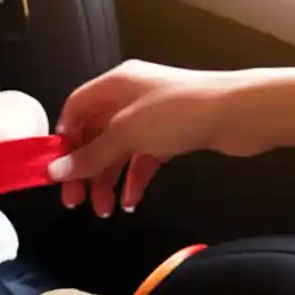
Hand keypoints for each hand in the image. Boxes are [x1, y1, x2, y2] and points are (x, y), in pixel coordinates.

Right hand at [48, 60, 230, 216]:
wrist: (238, 114)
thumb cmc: (182, 111)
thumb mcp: (128, 134)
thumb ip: (92, 155)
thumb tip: (57, 171)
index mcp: (115, 84)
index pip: (75, 109)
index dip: (64, 140)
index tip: (57, 170)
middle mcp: (131, 97)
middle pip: (95, 135)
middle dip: (84, 169)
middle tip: (76, 200)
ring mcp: (152, 117)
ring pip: (118, 151)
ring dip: (107, 180)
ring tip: (103, 210)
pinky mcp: (172, 135)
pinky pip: (142, 159)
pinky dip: (134, 180)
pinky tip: (130, 201)